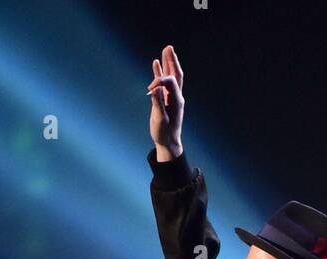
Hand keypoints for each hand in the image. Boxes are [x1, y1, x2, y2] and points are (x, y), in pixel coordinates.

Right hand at [148, 45, 184, 159]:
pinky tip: (156, 63)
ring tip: (166, 49)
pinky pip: (163, 83)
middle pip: (176, 74)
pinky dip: (160, 72)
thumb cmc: (164, 134)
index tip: (149, 89)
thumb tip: (154, 89)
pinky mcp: (165, 99)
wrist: (168, 143)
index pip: (170, 82)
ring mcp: (171, 97)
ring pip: (170, 76)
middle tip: (169, 47)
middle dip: (172, 60)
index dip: (159, 80)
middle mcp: (176, 97)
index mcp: (177, 101)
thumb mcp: (160, 120)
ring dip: (168, 62)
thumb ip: (158, 104)